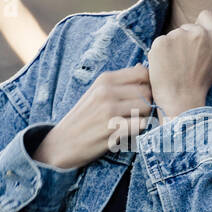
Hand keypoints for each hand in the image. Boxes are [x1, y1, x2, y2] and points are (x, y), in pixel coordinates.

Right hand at [30, 65, 152, 169]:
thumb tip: (140, 67)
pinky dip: (139, 129)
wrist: (62, 144)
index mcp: (105, 79)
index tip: (143, 94)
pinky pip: (141, 125)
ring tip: (131, 122)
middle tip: (136, 113)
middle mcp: (107, 91)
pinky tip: (128, 132)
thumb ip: (119, 82)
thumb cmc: (83, 118)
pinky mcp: (113, 129)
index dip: (149, 83)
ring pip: (147, 107)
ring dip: (144, 117)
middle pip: (147, 91)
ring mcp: (110, 110)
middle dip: (147, 102)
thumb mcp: (96, 92)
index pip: (142, 72)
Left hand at [147, 9, 211, 120]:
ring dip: (171, 47)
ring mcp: (179, 35)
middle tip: (184, 61)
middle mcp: (198, 32)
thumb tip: (207, 29)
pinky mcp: (161, 41)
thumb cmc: (199, 83)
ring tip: (175, 66)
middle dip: (184, 39)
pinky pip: (160, 42)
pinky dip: (160, 53)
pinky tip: (165, 66)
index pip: (206, 15)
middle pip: (186, 27)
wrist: (181, 99)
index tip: (195, 37)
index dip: (200, 24)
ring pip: (172, 35)